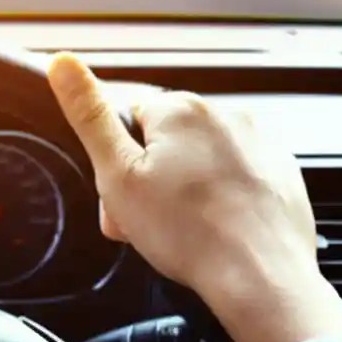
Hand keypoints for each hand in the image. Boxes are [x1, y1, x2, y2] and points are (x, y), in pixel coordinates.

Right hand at [46, 54, 341, 341]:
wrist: (261, 277)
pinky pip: (235, 175)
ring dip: (186, 187)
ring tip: (185, 229)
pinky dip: (223, 196)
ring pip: (200, 159)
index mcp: (178, 109)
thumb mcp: (118, 176)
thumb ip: (89, 115)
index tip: (120, 197)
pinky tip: (217, 227)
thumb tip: (63, 63)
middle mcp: (222, 113)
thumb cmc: (190, 234)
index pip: (126, 120)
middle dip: (150, 178)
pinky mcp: (278, 169)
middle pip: (164, 141)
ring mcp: (257, 141)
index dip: (117, 164)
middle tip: (147, 222)